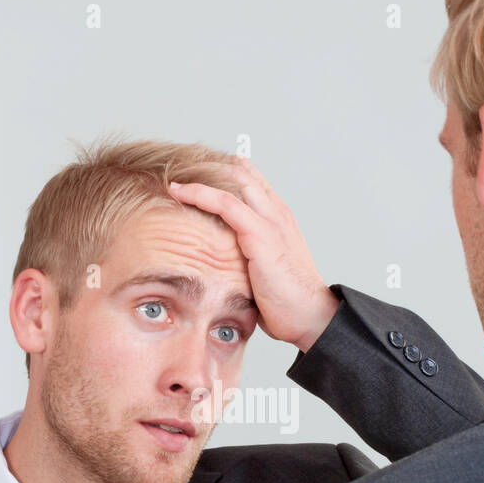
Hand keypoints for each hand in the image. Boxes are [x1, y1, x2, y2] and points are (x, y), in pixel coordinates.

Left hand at [168, 156, 339, 351]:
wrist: (309, 316)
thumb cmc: (288, 302)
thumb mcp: (265, 272)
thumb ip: (247, 259)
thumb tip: (223, 267)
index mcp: (279, 219)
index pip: (252, 181)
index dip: (225, 171)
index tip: (198, 171)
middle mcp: (276, 213)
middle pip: (241, 172)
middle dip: (209, 166)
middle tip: (180, 168)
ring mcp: (270, 221)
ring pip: (233, 181)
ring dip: (200, 175)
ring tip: (174, 179)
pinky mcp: (259, 234)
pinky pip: (224, 203)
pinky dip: (199, 193)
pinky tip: (178, 191)